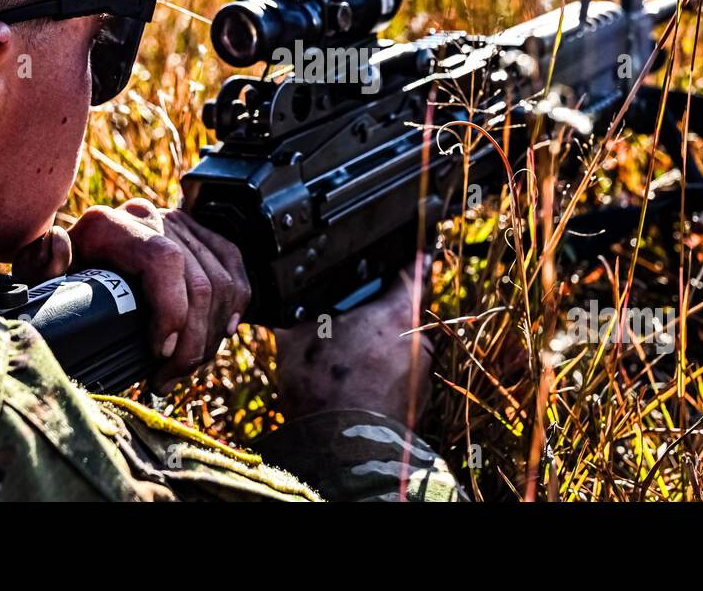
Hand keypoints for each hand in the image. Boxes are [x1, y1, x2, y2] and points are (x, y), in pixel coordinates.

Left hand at [14, 199, 250, 386]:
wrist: (71, 263)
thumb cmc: (52, 283)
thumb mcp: (34, 281)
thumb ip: (37, 265)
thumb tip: (60, 246)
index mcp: (108, 225)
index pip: (164, 261)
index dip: (173, 312)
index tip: (159, 354)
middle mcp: (148, 216)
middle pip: (200, 281)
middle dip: (193, 340)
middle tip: (170, 376)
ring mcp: (177, 223)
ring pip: (222, 281)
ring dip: (212, 333)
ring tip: (185, 366)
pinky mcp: (198, 234)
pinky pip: (234, 267)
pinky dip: (235, 304)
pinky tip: (222, 333)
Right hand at [273, 264, 432, 426]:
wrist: (342, 450)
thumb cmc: (324, 388)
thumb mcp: (297, 339)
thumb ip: (299, 312)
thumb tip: (279, 296)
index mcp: (397, 313)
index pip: (414, 271)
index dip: (407, 260)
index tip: (406, 252)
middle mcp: (420, 340)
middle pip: (403, 312)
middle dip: (380, 313)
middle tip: (350, 318)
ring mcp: (422, 374)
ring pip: (402, 347)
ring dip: (381, 348)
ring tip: (347, 359)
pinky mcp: (417, 402)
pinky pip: (401, 378)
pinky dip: (383, 378)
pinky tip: (354, 386)